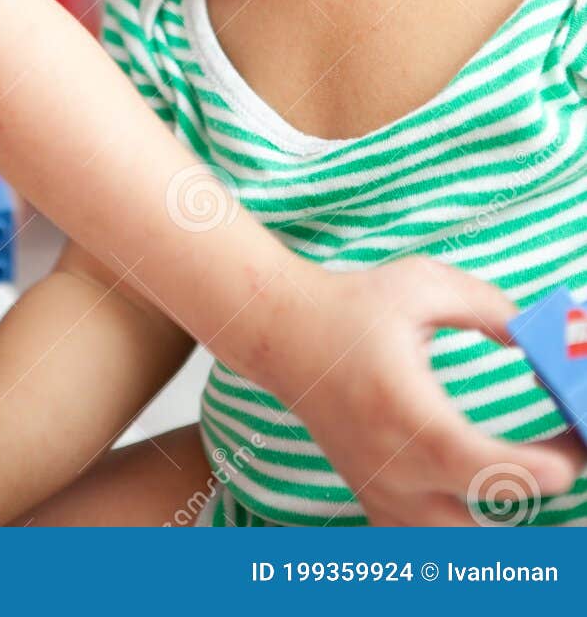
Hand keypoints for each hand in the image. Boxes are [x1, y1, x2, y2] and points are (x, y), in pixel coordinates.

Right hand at [269, 256, 584, 525]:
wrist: (282, 333)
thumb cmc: (351, 305)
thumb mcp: (422, 285)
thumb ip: (488, 308)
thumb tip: (542, 338)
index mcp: (408, 416)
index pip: (490, 470)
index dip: (548, 467)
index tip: (575, 444)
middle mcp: (393, 470)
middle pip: (482, 538)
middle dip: (542, 523)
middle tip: (569, 475)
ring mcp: (382, 495)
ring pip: (457, 555)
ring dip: (509, 541)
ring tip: (548, 502)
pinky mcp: (377, 503)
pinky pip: (430, 550)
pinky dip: (468, 544)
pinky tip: (497, 517)